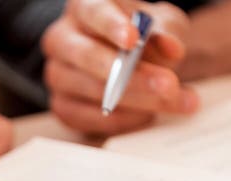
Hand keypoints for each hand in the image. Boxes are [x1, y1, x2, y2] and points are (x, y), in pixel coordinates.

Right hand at [41, 0, 198, 134]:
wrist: (126, 62)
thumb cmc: (141, 37)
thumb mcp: (161, 26)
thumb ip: (167, 34)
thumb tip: (172, 49)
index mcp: (84, 7)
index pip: (93, 12)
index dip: (112, 26)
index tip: (134, 39)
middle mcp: (61, 39)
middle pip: (89, 56)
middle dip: (132, 74)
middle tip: (168, 85)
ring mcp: (57, 74)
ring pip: (93, 91)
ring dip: (137, 100)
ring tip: (173, 101)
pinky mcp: (62, 105)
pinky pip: (90, 118)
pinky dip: (123, 120)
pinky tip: (147, 115)